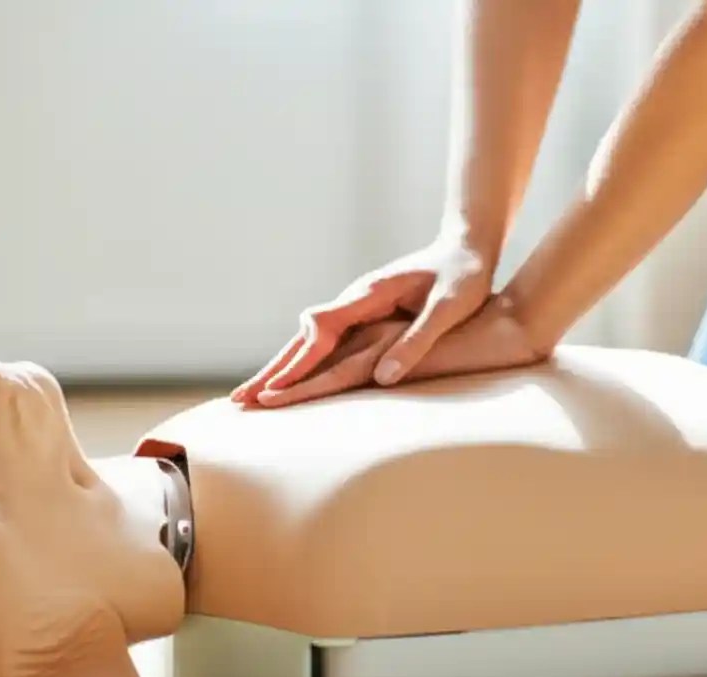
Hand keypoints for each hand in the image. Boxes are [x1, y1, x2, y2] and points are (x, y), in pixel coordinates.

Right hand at [231, 236, 495, 406]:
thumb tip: (384, 378)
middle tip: (240, 401)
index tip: (277, 387)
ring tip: (251, 398)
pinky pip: (324, 342)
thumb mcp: (450, 306)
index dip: (300, 361)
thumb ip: (419, 338)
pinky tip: (288, 378)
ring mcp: (356, 306)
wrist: (466, 245)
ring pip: (307, 340)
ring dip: (279, 368)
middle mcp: (355, 299)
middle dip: (273, 369)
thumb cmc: (464, 274)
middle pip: (303, 337)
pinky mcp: (363, 314)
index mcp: (370, 293)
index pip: (323, 329)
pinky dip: (300, 362)